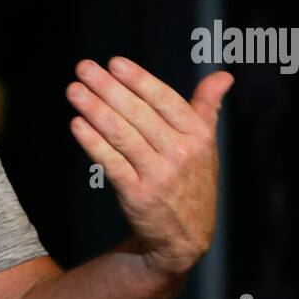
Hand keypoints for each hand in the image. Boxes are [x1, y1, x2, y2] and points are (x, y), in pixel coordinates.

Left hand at [66, 56, 233, 277]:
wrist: (184, 236)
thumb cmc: (190, 181)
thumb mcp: (206, 145)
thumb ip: (207, 108)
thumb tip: (223, 75)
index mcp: (198, 137)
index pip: (165, 101)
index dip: (139, 80)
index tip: (115, 63)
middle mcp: (181, 154)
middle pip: (139, 114)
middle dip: (108, 89)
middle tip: (84, 68)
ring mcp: (159, 176)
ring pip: (122, 136)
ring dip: (95, 110)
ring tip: (74, 91)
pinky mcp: (137, 195)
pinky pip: (112, 163)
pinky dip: (93, 143)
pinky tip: (77, 124)